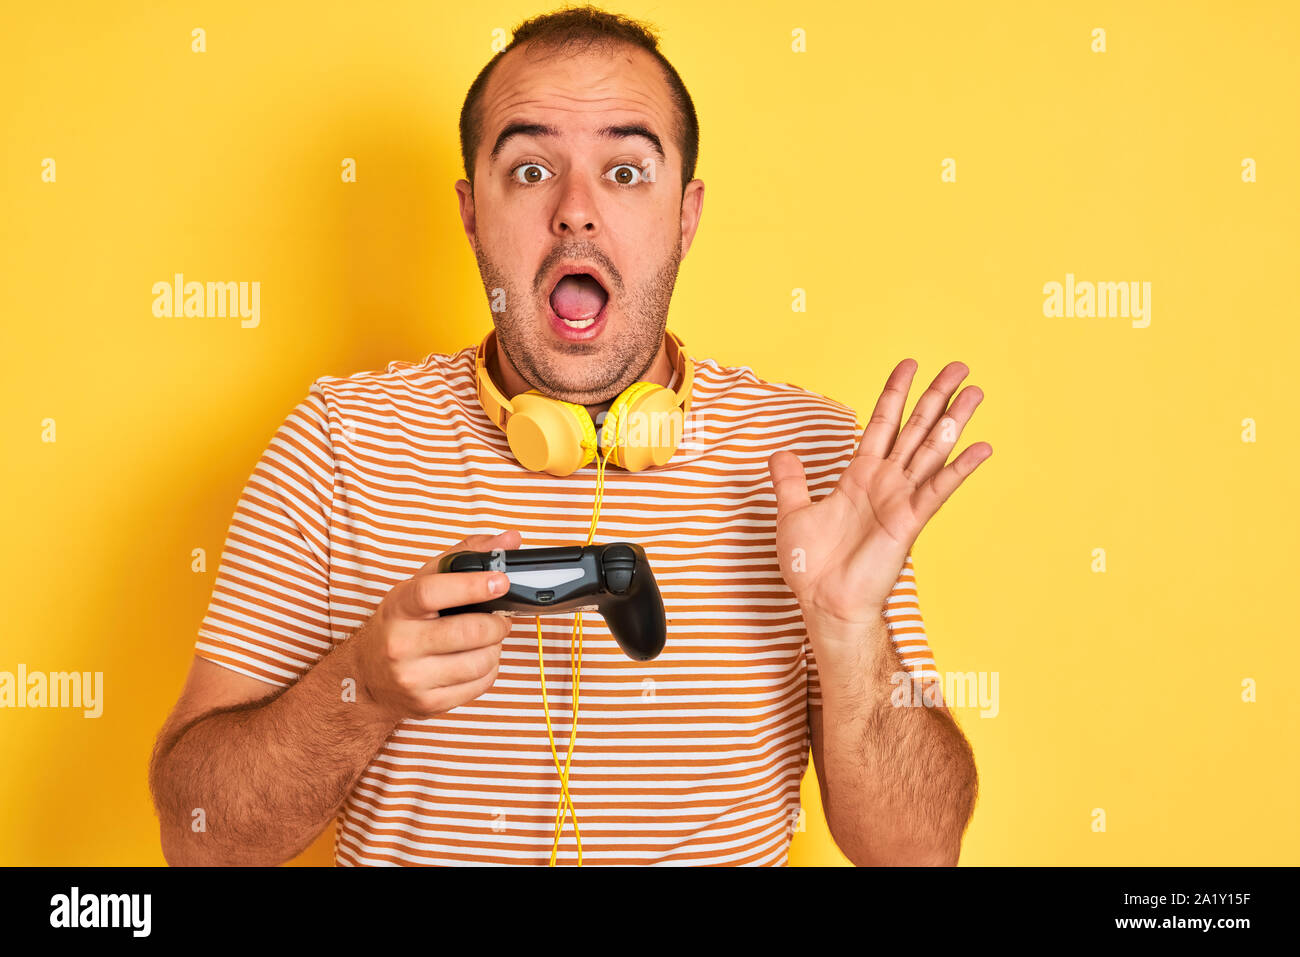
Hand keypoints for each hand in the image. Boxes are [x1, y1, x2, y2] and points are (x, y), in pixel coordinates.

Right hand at [353, 530, 521, 721]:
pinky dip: (489, 669)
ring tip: (486, 639)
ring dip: (495, 647)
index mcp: (399, 607)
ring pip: (481, 661)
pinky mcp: (428, 704)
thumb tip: (511, 539)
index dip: (471, 585)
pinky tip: (477, 659)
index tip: (500, 580)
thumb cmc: (402, 623)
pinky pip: (480, 685)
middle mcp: (400, 643)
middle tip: (500, 617)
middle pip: (468, 632)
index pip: (432, 592)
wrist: (368, 676)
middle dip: (497, 622)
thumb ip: (465, 556)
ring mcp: (412, 678)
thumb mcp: (421, 584)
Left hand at [767, 360, 990, 629]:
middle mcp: (885, 482)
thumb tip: (781, 454)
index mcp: (859, 475)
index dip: (895, 393)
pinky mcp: (909, 521)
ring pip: (932, 449)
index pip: (881, 424)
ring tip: (976, 391)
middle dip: (936, 396)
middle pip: (916, 428)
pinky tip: (982, 447)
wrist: (823, 602)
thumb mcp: (792, 513)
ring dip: (955, 420)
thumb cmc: (811, 566)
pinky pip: (937, 489)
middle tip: (959, 366)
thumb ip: (790, 481)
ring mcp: (900, 499)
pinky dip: (960, 468)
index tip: (910, 364)